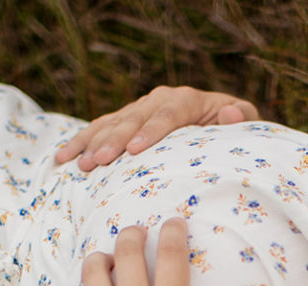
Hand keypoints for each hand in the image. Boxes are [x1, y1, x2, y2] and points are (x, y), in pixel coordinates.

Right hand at [56, 86, 259, 170]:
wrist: (219, 122)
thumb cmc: (232, 128)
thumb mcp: (244, 121)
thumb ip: (241, 116)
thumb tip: (230, 112)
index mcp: (187, 100)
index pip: (166, 115)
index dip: (150, 132)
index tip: (134, 151)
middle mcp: (159, 99)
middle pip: (133, 120)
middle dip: (114, 141)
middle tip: (98, 162)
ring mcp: (139, 109)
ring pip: (111, 124)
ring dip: (93, 144)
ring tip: (79, 164)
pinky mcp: (125, 120)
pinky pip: (99, 129)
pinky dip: (80, 142)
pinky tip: (63, 157)